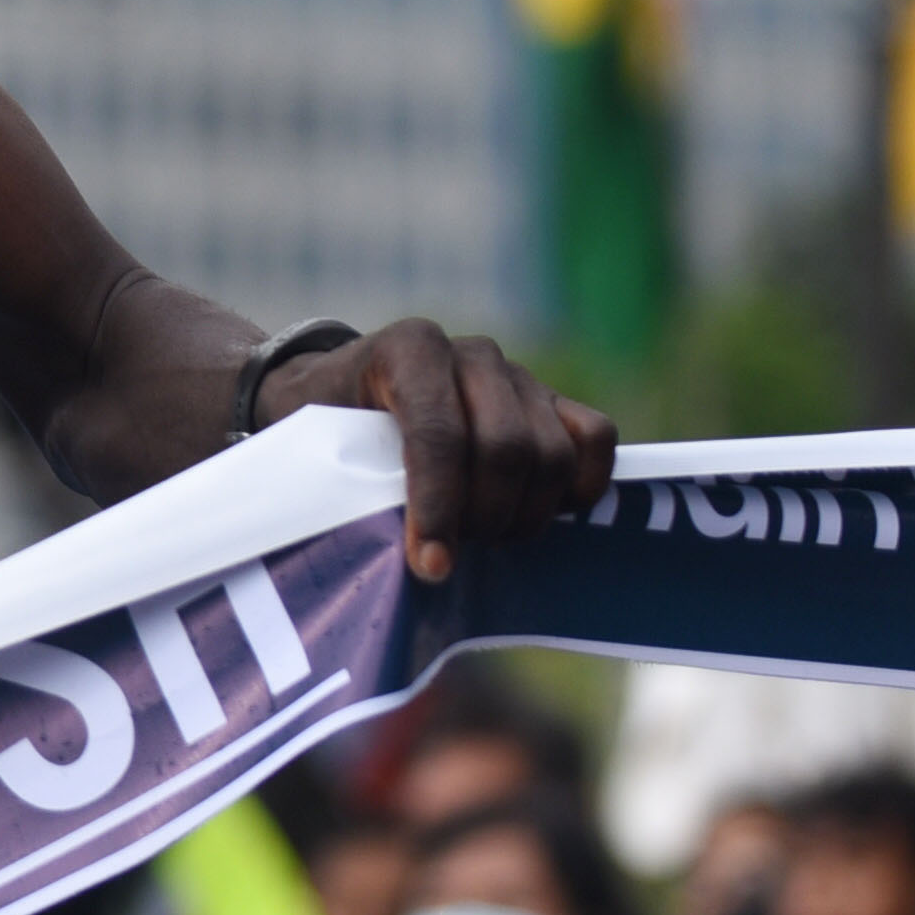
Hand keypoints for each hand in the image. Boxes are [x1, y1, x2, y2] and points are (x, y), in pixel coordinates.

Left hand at [261, 318, 617, 583]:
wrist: (343, 388)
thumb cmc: (327, 423)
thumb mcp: (318, 442)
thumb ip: (350, 479)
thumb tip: (405, 554)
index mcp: (409, 350)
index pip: (439, 433)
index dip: (439, 506)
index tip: (431, 565)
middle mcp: (471, 354)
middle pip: (506, 449)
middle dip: (482, 516)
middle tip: (452, 550)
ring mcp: (518, 374)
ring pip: (551, 453)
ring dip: (522, 514)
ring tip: (481, 535)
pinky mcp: (553, 399)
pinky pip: (596, 437)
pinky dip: (579, 486)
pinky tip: (538, 512)